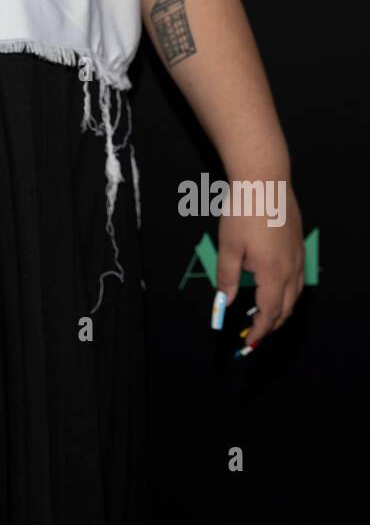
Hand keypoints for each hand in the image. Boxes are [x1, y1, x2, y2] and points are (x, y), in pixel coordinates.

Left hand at [216, 181, 305, 347]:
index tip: (249, 344)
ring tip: (263, 316)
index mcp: (272, 273)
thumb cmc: (243, 211)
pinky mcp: (298, 244)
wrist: (265, 179)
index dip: (260, 333)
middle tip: (254, 335)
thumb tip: (225, 304)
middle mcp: (291, 269)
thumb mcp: (228, 246)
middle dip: (271, 326)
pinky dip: (287, 292)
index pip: (269, 314)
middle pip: (286, 309)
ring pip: (295, 294)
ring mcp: (298, 255)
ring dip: (280, 310)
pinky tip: (274, 287)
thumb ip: (228, 279)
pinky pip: (298, 277)